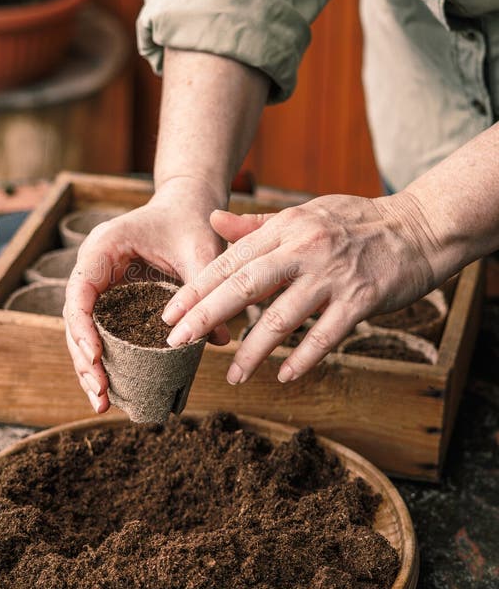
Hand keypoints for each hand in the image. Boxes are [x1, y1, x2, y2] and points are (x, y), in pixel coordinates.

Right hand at [63, 176, 228, 414]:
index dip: (82, 326)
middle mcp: (94, 269)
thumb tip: (219, 340)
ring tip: (102, 403)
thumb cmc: (190, 221)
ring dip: (89, 368)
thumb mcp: (200, 249)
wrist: (187, 207)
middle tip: (100, 392)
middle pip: (76, 319)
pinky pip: (103, 333)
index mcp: (103, 248)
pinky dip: (106, 361)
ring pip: (84, 332)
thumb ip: (205, 289)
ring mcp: (101, 287)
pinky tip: (113, 391)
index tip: (95, 356)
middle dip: (84, 358)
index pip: (79, 291)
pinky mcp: (114, 302)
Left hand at [162, 192, 442, 383]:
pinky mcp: (361, 299)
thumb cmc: (356, 221)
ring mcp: (333, 275)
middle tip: (176, 342)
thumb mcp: (304, 212)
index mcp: (286, 227)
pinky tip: (282, 376)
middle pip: (245, 286)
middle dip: (206, 317)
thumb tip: (212, 219)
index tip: (170, 313)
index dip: (197, 288)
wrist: (419, 228)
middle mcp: (304, 249)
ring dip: (252, 351)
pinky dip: (302, 358)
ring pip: (282, 318)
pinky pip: (325, 335)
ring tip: (231, 375)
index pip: (230, 260)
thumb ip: (257, 224)